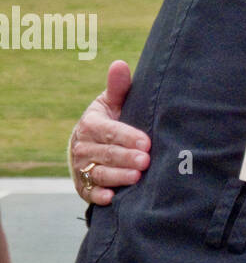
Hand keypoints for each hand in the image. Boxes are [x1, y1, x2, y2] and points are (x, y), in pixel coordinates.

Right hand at [69, 61, 150, 205]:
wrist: (90, 146)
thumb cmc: (109, 121)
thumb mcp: (112, 103)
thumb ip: (118, 87)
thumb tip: (120, 64)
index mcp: (91, 124)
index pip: (110, 131)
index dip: (127, 136)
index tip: (146, 141)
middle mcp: (83, 146)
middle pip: (106, 153)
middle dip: (126, 157)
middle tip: (146, 160)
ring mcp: (82, 167)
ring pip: (100, 173)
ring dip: (118, 177)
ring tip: (137, 178)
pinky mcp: (84, 187)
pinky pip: (89, 192)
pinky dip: (99, 196)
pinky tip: (112, 198)